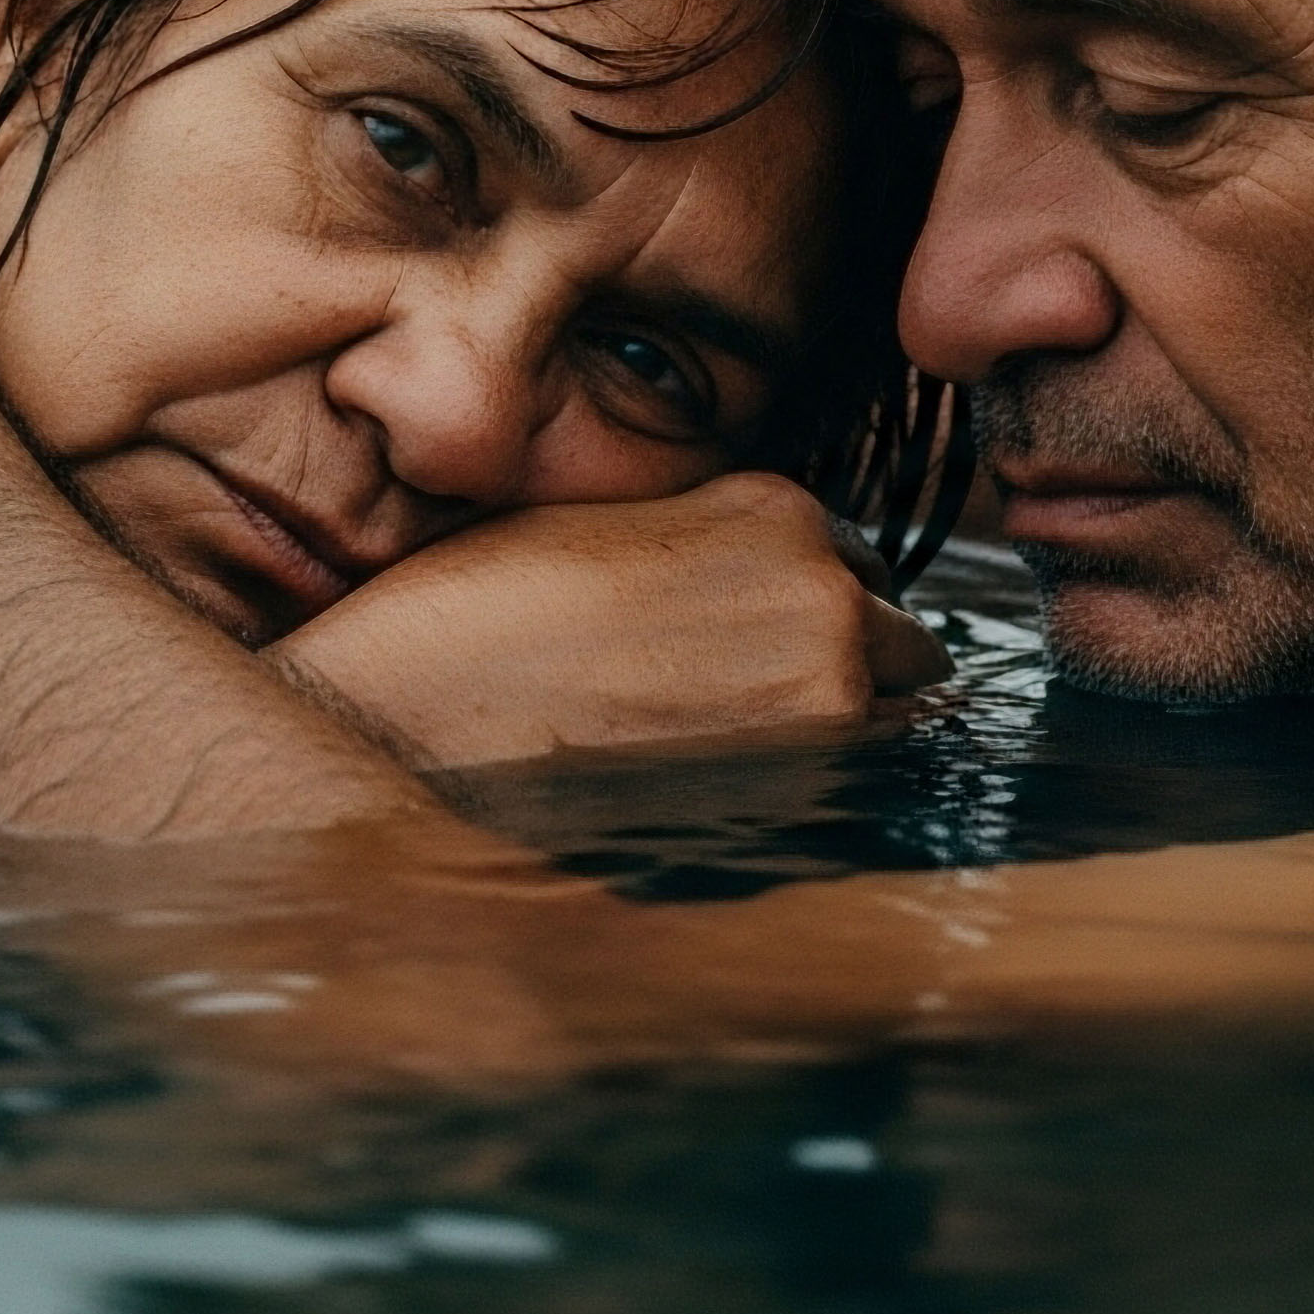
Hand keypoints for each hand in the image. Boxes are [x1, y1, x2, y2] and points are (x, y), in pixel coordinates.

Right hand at [272, 474, 953, 771]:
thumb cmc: (482, 618)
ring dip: (838, 732)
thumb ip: (712, 548)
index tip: (765, 633)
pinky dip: (800, 794)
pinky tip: (711, 792)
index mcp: (780, 515)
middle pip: (898, 641)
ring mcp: (824, 703)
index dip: (810, 599)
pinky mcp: (798, 798)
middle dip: (852, 665)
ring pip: (888, 721)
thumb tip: (752, 595)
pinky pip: (841, 797)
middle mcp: (825, 599)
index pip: (850, 559)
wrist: (414, 716)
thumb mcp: (611, 531)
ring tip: (730, 749)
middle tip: (756, 699)